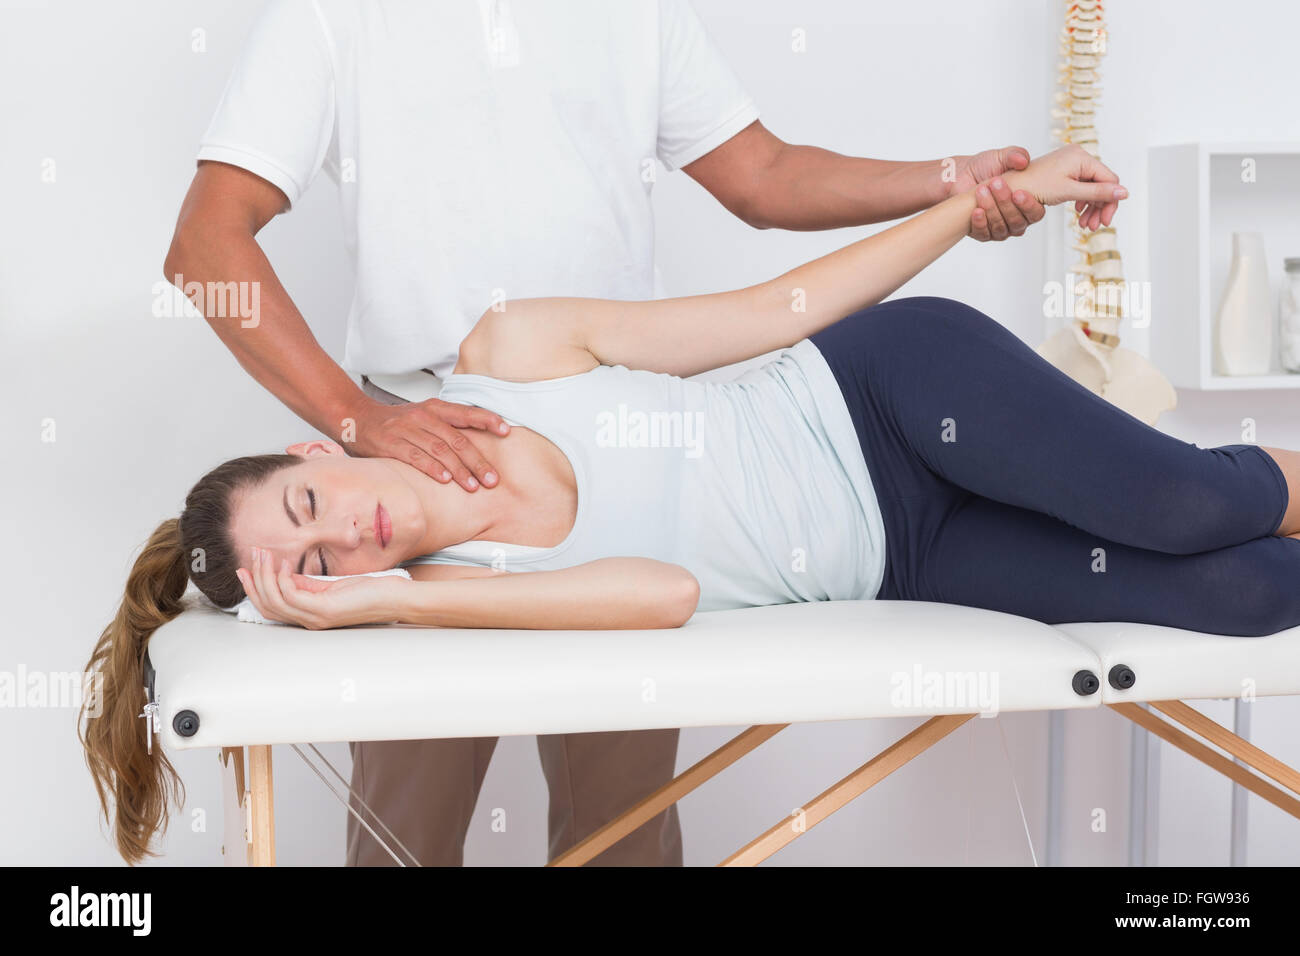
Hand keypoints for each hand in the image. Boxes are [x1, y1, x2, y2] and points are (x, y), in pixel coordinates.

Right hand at [236, 546, 411, 628]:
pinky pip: (293, 596)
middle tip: (252, 556)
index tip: (244, 569)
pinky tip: (283, 563)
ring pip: (276, 600)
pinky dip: (283, 579)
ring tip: (264, 554)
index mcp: (309, 615)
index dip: (254, 589)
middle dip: (254, 580)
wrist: (396, 599)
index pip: (272, 607)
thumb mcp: (332, 587)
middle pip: (268, 606)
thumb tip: (285, 575)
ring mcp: (316, 618)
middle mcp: (309, 620)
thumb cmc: (370, 592)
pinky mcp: (325, 610)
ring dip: (264, 575)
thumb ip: (308, 585)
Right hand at [350, 395, 508, 491]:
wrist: (356, 418)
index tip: (506, 431)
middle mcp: (423, 416)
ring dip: (458, 470)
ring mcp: (407, 430)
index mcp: (435, 408)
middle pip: (456, 439)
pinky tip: (444, 480)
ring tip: (473, 486)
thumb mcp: (424, 417)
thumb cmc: (396, 422)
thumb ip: (447, 427)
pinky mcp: (391, 444)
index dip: (487, 420)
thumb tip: (479, 445)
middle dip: (477, 461)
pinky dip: (431, 468)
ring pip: (439, 450)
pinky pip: (415, 457)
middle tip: (492, 479)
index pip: (466, 413)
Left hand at [948, 146, 1045, 240]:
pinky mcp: (982, 233)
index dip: (1028, 206)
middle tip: (996, 184)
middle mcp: (1015, 219)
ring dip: (992, 208)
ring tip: (982, 190)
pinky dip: (980, 222)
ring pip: (1001, 227)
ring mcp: (1000, 228)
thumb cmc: (984, 167)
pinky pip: (984, 233)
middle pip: (1017, 221)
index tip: (1018, 193)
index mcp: (1026, 203)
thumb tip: (1023, 161)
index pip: (1036, 213)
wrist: (960, 174)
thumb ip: (1016, 156)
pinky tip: (977, 211)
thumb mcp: (1002, 157)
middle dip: (1005, 202)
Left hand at [999, 144, 1127, 230]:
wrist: (1007, 185)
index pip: (1110, 180)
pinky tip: (1077, 213)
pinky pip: (1080, 186)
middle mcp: (1078, 157)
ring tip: (1084, 224)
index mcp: (1082, 157)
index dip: (1110, 202)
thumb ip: (1097, 192)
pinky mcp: (1063, 171)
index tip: (1104, 222)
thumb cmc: (1033, 185)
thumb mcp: (1068, 191)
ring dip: (1091, 207)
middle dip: (1100, 207)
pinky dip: (1081, 201)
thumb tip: (1125, 193)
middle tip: (1093, 227)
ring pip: (1091, 187)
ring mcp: (1071, 164)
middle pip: (1102, 184)